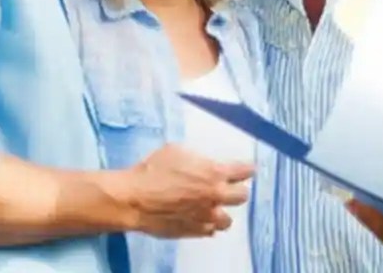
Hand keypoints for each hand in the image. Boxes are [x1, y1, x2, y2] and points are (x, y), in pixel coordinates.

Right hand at [121, 144, 251, 238]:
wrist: (134, 198)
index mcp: (215, 173)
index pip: (244, 171)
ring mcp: (206, 216)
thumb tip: (203, 164)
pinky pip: (210, 231)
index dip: (247, 169)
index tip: (248, 170)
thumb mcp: (177, 152)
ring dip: (222, 212)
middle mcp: (216, 195)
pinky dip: (207, 225)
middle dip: (237, 190)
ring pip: (228, 220)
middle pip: (242, 196)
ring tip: (214, 207)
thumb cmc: (152, 171)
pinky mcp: (194, 231)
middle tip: (230, 188)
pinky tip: (200, 218)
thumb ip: (198, 159)